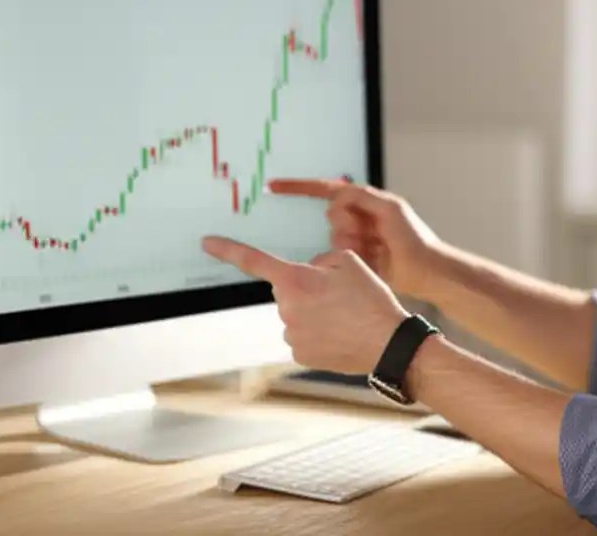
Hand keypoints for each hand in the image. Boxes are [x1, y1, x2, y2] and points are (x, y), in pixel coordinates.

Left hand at [201, 236, 409, 374]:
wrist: (388, 343)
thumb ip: (320, 260)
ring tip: (345, 316)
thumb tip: (311, 272)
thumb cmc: (371, 300)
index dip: (228, 249)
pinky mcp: (300, 354)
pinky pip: (304, 336)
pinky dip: (319, 333)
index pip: (254, 261)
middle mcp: (286, 308)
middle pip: (288, 290)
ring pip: (296, 314)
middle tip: (339, 296)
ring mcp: (291, 334)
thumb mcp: (349, 261)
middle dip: (307, 289)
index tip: (207, 242)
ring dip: (314, 312)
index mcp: (295, 280)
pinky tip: (340, 333)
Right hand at [267, 178, 443, 298]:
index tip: (274, 187)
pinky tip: (375, 260)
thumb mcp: (390, 208)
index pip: (327, 189)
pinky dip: (353, 258)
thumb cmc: (414, 237)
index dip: (300, 187)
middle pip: (333, 216)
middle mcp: (358, 218)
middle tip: (374, 234)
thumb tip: (336, 197)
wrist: (427, 271)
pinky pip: (339, 257)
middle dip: (350, 225)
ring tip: (378, 250)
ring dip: (355, 245)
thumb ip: (361, 197)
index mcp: (365, 201)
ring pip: (336, 238)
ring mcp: (356, 240)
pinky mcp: (355, 260)